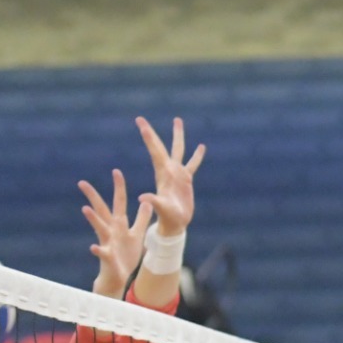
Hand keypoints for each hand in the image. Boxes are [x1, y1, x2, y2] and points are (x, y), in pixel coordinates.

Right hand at [79, 169, 152, 299]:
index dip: (119, 188)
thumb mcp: (136, 234)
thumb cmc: (126, 254)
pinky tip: (93, 247)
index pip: (118, 202)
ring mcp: (107, 242)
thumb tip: (147, 203)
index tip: (116, 171)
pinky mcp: (107, 257)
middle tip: (82, 182)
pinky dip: (97, 250)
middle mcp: (110, 230)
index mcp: (119, 224)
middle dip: (93, 196)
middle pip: (101, 210)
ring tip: (85, 209)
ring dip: (93, 219)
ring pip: (99, 228)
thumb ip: (141, 219)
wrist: (119, 275)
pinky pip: (102, 253)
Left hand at [134, 116, 205, 234]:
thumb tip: (142, 197)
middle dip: (152, 134)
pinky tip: (201, 146)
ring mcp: (177, 174)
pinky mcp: (186, 180)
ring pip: (178, 150)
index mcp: (163, 174)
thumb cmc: (168, 217)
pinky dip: (197, 155)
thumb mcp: (161, 209)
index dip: (149, 138)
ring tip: (177, 120)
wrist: (175, 223)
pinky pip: (192, 164)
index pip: (155, 152)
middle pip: (161, 147)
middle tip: (140, 119)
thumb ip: (153, 201)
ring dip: (178, 136)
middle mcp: (168, 171)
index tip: (141, 124)